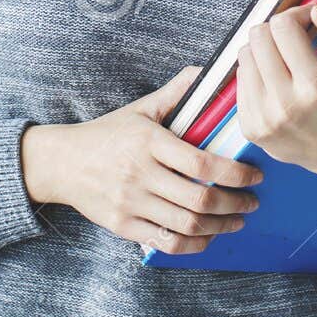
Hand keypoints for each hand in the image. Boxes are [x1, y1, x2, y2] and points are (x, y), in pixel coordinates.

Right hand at [21, 65, 263, 255]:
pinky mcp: (123, 225)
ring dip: (220, 227)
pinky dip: (192, 244)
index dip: (235, 174)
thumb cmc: (107, 134)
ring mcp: (131, 202)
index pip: (202, 164)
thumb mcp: (140, 109)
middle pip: (198, 200)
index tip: (255, 176)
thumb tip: (206, 71)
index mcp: (149, 142)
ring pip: (186, 224)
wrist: (61, 162)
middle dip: (234, 204)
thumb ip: (175, 93)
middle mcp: (140, 174)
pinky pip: (165, 242)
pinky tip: (207, 237)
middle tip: (252, 201)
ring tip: (237, 220)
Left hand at [235, 4, 316, 179]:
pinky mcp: (250, 128)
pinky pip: (240, 80)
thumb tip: (316, 12)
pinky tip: (276, 82)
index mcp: (315, 87)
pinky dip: (256, 73)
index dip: (295, 15)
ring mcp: (263, 119)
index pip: (283, 27)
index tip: (307, 22)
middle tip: (294, 40)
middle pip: (258, 37)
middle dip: (277, 30)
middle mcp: (284, 104)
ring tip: (284, 61)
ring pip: (245, 55)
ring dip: (263, 50)